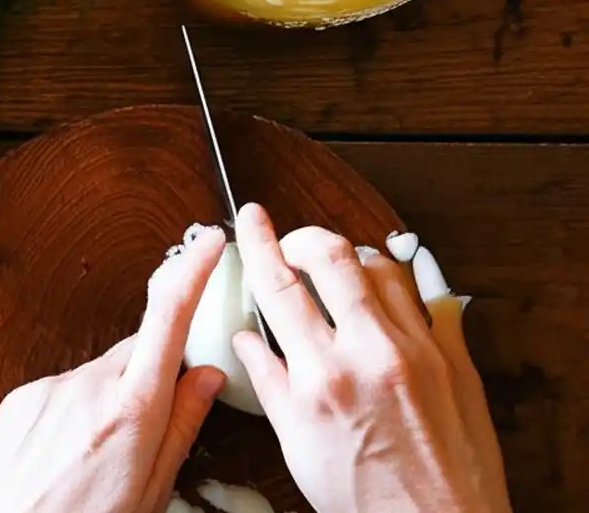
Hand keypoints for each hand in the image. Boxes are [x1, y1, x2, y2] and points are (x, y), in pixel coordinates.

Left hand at [0, 228, 228, 512]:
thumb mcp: (154, 489)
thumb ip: (182, 425)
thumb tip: (207, 376)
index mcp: (132, 411)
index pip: (168, 319)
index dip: (192, 272)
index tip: (208, 243)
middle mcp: (88, 388)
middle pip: (137, 352)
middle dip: (151, 373)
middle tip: (151, 422)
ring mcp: (50, 389)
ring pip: (99, 375)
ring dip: (110, 399)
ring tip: (100, 455)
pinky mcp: (22, 397)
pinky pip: (64, 390)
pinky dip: (75, 410)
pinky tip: (70, 451)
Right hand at [232, 204, 510, 512]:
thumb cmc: (367, 498)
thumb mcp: (297, 445)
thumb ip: (270, 383)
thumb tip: (247, 342)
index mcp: (321, 377)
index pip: (279, 285)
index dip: (258, 241)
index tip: (251, 219)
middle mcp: (371, 353)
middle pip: (333, 255)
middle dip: (304, 236)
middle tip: (292, 243)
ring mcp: (419, 349)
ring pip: (382, 266)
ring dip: (352, 259)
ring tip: (338, 275)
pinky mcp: (456, 356)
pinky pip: (429, 297)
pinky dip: (401, 288)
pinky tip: (387, 300)